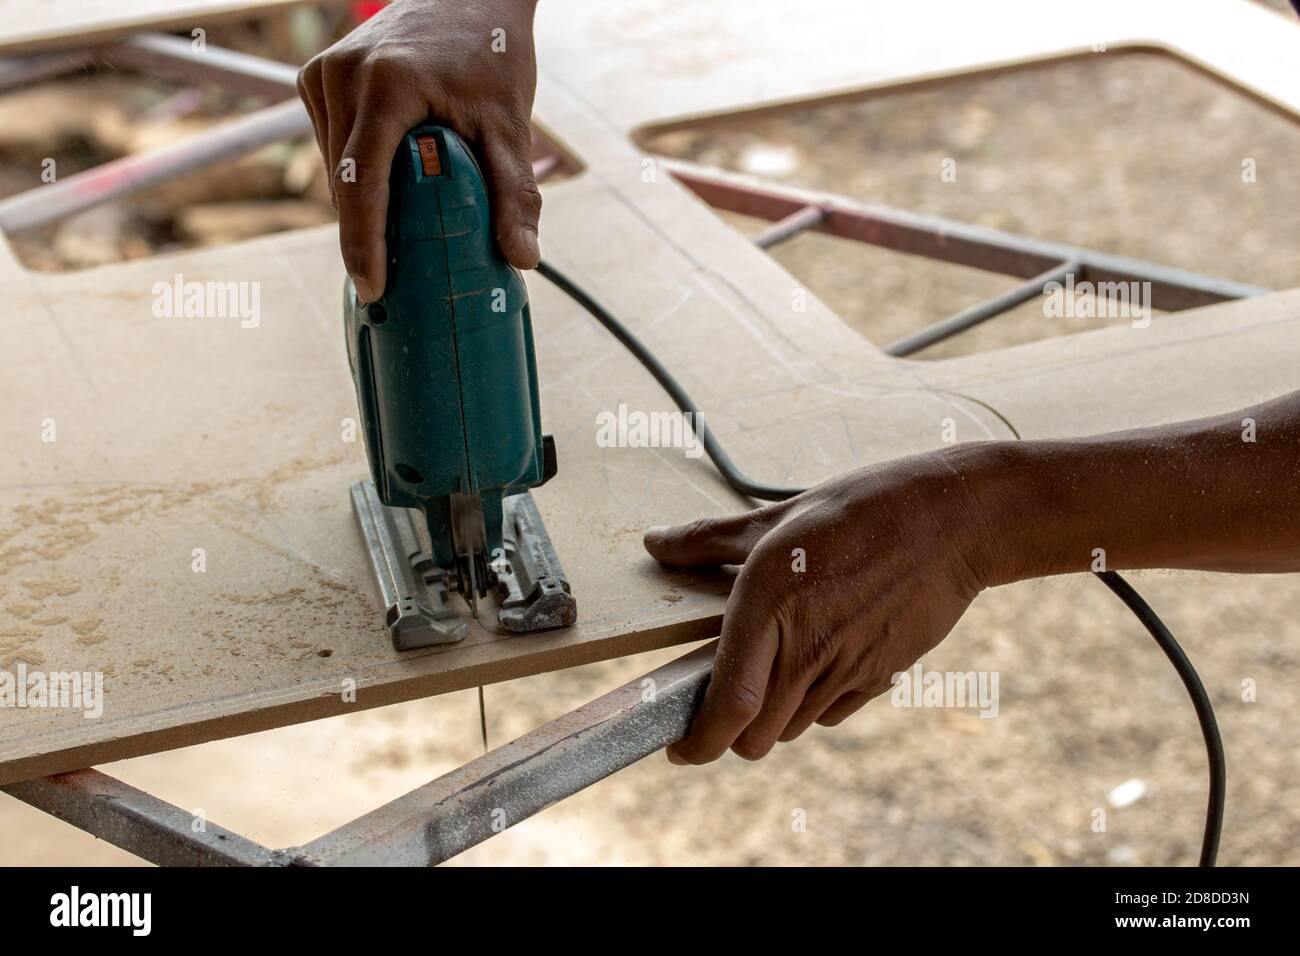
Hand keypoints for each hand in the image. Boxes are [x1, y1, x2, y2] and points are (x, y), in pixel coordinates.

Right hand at [297, 0, 540, 300]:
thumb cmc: (491, 52)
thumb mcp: (510, 123)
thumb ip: (515, 192)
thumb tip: (523, 259)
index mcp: (386, 85)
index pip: (363, 182)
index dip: (364, 244)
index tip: (373, 288)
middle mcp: (344, 75)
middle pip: (346, 180)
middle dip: (367, 233)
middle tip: (396, 279)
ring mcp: (325, 74)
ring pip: (336, 166)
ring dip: (364, 204)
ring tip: (397, 235)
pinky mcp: (319, 76)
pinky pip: (334, 145)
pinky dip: (359, 172)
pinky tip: (391, 186)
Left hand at [644, 449, 997, 762]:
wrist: (954, 521)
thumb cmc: (863, 509)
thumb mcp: (778, 517)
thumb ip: (709, 540)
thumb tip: (654, 544)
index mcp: (770, 603)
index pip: (727, 705)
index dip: (696, 741)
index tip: (678, 746)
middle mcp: (807, 647)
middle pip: (754, 739)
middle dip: (730, 733)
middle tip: (720, 700)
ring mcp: (849, 668)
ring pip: (790, 730)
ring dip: (770, 716)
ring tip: (771, 668)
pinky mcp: (881, 677)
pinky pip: (830, 714)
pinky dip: (811, 703)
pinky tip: (815, 658)